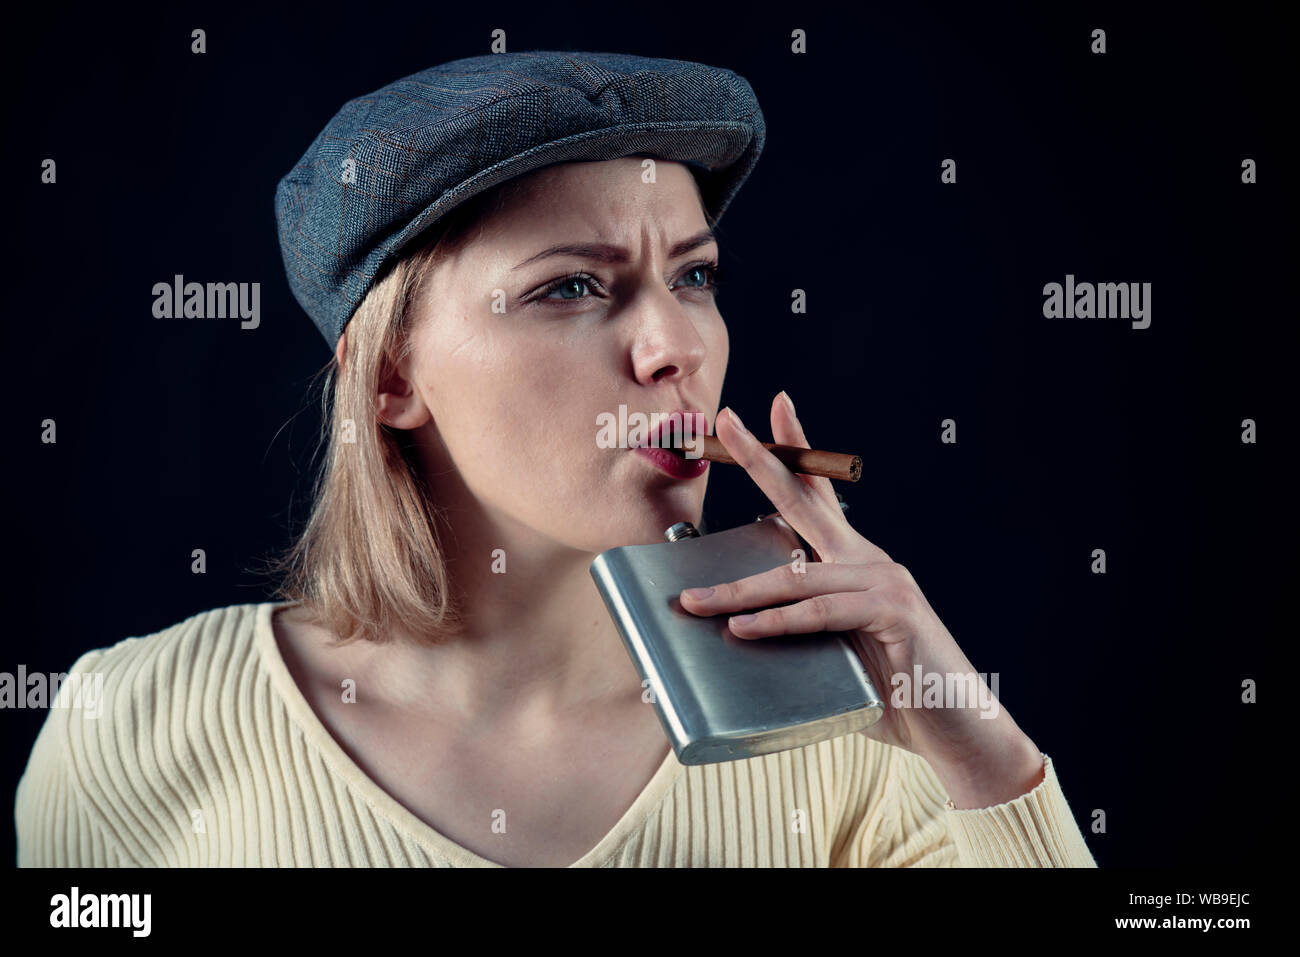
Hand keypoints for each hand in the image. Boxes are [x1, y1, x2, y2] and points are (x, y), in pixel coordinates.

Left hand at [679, 393, 1043, 804]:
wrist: (955, 728)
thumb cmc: (892, 693)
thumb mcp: (834, 657)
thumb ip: (796, 638)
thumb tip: (735, 642)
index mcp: (854, 562)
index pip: (819, 494)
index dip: (795, 449)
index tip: (773, 406)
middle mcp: (869, 561)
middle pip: (806, 499)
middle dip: (763, 458)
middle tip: (725, 421)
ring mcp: (883, 582)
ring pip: (795, 575)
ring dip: (737, 590)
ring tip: (693, 602)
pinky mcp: (892, 613)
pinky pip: (819, 612)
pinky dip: (777, 621)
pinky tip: (742, 628)